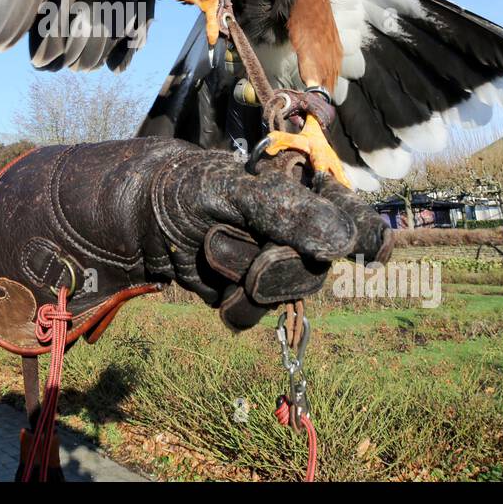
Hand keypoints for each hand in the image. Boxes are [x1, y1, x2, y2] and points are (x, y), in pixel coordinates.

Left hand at [0, 137, 391, 351]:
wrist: (128, 218)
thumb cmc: (179, 186)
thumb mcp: (228, 190)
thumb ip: (284, 213)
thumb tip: (342, 244)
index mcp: (299, 191)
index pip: (349, 215)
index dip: (365, 234)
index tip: (373, 251)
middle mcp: (292, 229)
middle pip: (318, 267)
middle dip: (281, 269)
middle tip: (251, 269)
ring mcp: (269, 263)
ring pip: (285, 295)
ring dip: (245, 281)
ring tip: (209, 252)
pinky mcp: (242, 293)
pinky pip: (256, 317)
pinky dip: (233, 309)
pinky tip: (211, 291)